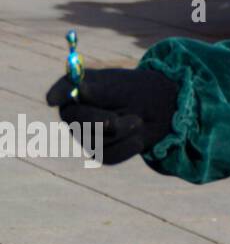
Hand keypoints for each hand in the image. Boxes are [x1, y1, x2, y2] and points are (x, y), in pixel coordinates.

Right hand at [46, 68, 178, 164]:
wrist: (161, 110)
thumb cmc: (139, 92)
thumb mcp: (124, 87)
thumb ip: (102, 90)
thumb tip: (80, 89)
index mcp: (81, 89)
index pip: (64, 89)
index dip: (58, 93)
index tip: (54, 99)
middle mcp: (77, 112)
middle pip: (75, 120)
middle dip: (98, 121)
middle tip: (115, 120)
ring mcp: (85, 134)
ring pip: (95, 140)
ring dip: (122, 131)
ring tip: (138, 120)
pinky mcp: (98, 151)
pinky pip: (107, 156)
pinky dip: (126, 148)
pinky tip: (138, 139)